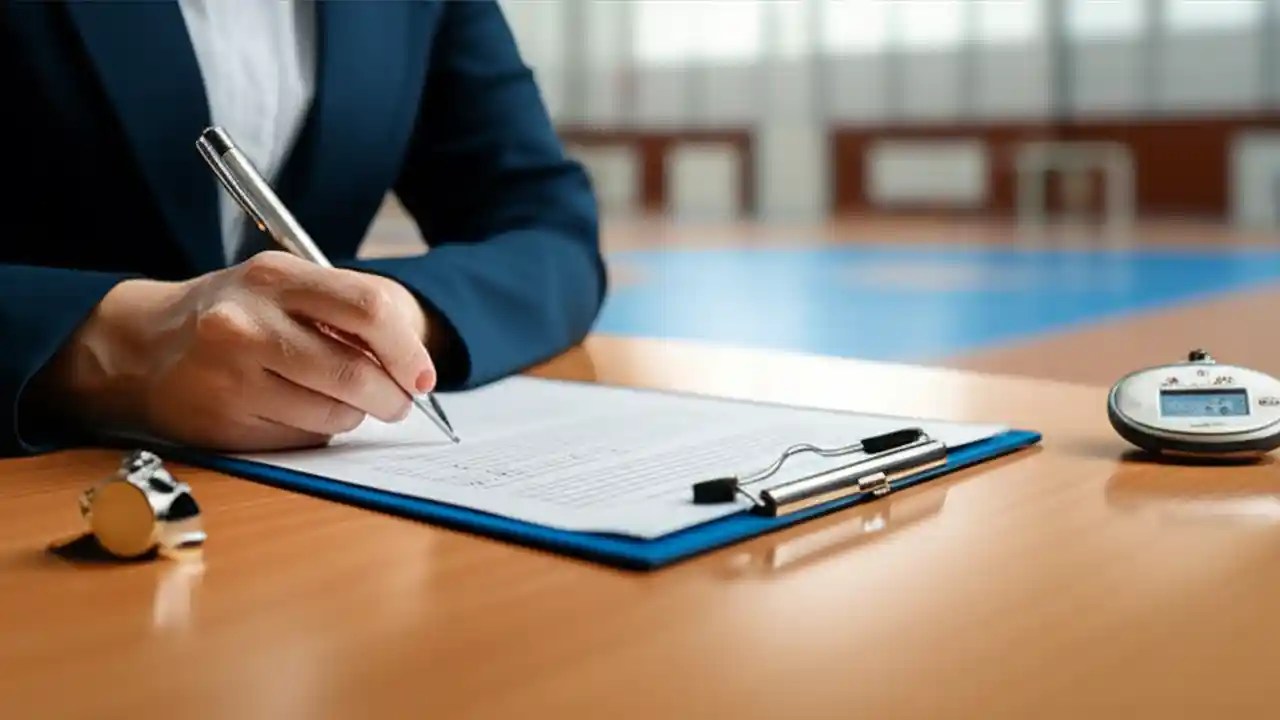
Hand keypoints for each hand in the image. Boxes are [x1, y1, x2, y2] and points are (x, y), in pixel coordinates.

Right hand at [37, 251, 435, 450]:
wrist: (144, 346)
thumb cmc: (237, 315)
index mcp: (277, 277)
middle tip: (398, 403)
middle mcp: (249, 323)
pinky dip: (318, 432)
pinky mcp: (225, 423)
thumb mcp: (286, 288)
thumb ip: (348, 312)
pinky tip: (295, 411)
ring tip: (336, 400)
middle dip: (392, 397)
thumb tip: (413, 366)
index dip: (408, 350)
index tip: (423, 376)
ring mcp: (233, 376)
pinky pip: (304, 439)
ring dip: (354, 416)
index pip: (369, 309)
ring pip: (334, 415)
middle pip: (355, 372)